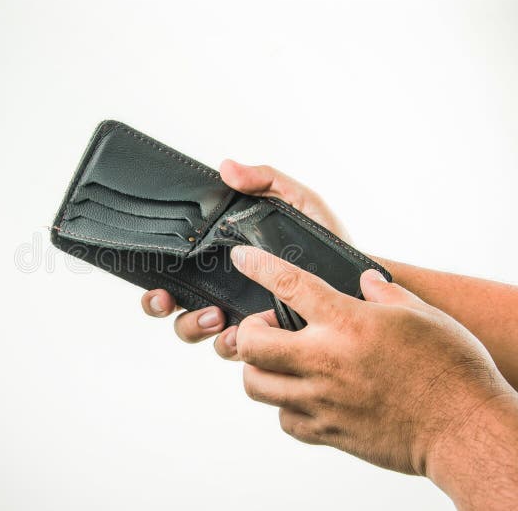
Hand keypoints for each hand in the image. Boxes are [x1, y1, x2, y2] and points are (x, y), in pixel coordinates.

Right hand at [140, 159, 349, 348]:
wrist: (361, 279)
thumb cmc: (327, 240)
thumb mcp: (297, 202)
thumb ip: (265, 181)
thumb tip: (228, 167)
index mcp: (224, 261)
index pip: (176, 273)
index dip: (156, 286)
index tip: (156, 285)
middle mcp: (224, 292)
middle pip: (174, 309)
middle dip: (163, 309)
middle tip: (171, 301)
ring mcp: (241, 319)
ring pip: (196, 333)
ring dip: (193, 327)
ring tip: (215, 317)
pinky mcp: (264, 341)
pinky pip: (231, 352)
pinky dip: (227, 346)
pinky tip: (239, 335)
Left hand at [228, 245, 509, 475]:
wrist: (467, 430)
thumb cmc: (453, 368)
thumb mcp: (423, 314)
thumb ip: (386, 293)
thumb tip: (366, 280)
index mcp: (348, 322)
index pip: (288, 284)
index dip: (258, 266)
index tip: (242, 257)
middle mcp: (326, 360)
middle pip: (251, 343)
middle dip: (248, 331)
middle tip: (266, 329)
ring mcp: (323, 399)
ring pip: (257, 385)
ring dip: (260, 370)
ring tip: (280, 363)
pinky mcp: (329, 432)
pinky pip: (285, 421)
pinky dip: (286, 407)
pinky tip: (304, 397)